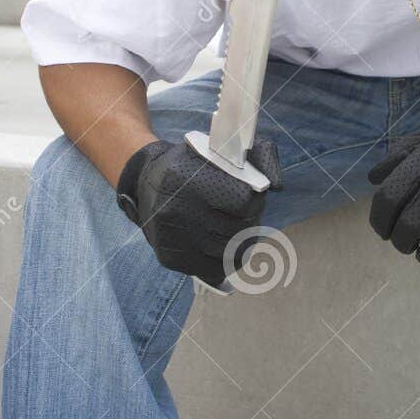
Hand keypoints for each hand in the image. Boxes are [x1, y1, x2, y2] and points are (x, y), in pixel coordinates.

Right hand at [116, 136, 282, 287]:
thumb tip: (276, 185)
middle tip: (247, 214)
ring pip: (229, 253)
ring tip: (238, 230)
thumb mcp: (219, 149)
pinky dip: (225, 260)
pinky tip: (223, 246)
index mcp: (189, 179)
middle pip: (238, 229)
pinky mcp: (169, 258)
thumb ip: (255, 158)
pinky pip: (212, 270)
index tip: (253, 195)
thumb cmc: (189, 166)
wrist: (143, 183)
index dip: (256, 200)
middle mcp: (176, 210)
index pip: (244, 202)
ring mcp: (171, 237)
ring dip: (241, 243)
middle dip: (251, 222)